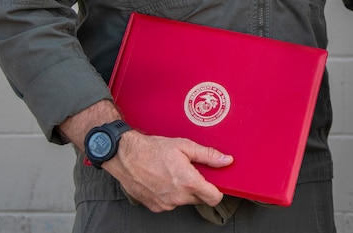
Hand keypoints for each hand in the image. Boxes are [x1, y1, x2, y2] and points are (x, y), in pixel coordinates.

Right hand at [104, 130, 232, 211]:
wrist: (126, 156)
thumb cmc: (153, 149)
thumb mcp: (185, 146)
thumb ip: (208, 155)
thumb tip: (226, 160)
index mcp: (188, 182)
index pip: (214, 198)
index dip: (218, 190)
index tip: (215, 183)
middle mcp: (178, 197)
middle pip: (199, 199)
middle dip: (199, 187)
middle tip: (191, 171)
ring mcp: (166, 204)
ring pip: (184, 201)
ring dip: (184, 190)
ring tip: (174, 173)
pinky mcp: (155, 206)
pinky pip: (170, 203)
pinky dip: (171, 194)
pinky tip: (163, 179)